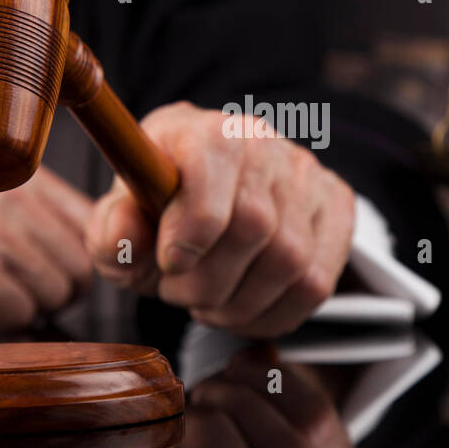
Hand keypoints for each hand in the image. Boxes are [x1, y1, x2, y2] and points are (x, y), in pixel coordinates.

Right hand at [0, 167, 94, 335]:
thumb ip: (31, 222)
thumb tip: (97, 265)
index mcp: (15, 170)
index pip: (91, 230)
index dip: (68, 268)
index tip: (31, 280)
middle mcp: (7, 188)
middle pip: (80, 268)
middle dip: (45, 296)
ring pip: (54, 294)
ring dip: (15, 312)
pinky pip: (18, 315)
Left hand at [86, 102, 355, 338]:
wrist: (211, 198)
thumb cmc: (161, 211)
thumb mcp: (123, 219)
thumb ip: (112, 231)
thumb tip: (128, 238)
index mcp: (203, 132)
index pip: (214, 175)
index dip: (190, 234)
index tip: (169, 266)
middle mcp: (263, 142)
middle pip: (255, 227)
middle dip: (209, 283)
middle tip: (180, 295)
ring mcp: (307, 173)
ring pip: (291, 261)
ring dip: (240, 305)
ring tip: (209, 305)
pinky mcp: (337, 207)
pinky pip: (318, 282)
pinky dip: (275, 315)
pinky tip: (244, 312)